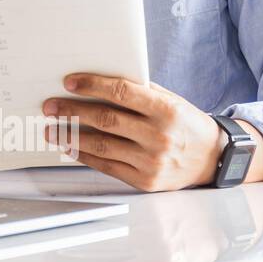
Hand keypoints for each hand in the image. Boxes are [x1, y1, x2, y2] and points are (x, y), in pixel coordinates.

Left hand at [41, 73, 226, 190]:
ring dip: (71, 135)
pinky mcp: (145, 181)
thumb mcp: (170, 101)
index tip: (69, 82)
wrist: (213, 158)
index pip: (122, 93)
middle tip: (49, 106)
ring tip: (52, 128)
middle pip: (106, 120)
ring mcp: (152, 161)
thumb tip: (97, 81)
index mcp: (166, 110)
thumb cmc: (185, 123)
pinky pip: (107, 166)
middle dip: (72, 111)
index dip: (92, 86)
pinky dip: (85, 155)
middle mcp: (159, 136)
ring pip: (102, 146)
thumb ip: (139, 92)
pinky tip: (69, 146)